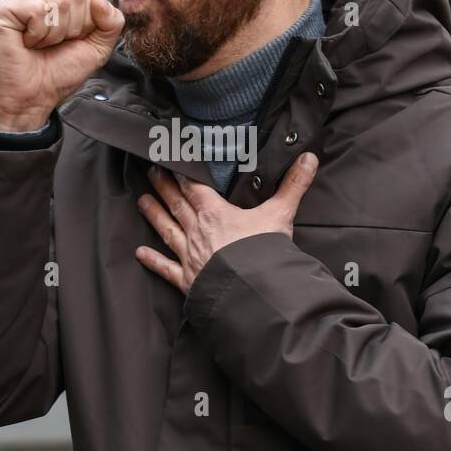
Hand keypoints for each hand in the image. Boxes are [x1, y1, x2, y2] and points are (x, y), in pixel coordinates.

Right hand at [0, 0, 123, 130]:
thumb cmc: (58, 74)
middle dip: (73, 28)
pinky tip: (26, 43)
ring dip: (55, 34)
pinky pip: (38, 10)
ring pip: (59, 2)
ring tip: (39, 46)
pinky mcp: (4, 8)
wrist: (31, 100)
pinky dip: (38, 34)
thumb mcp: (97, 48)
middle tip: (53, 45)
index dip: (87, 23)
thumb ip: (112, 22)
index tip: (71, 41)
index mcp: (59, 0)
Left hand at [134, 153, 318, 294]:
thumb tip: (309, 158)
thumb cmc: (265, 252)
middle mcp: (197, 232)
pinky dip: (153, 260)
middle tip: (150, 172)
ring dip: (154, 214)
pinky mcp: (188, 280)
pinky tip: (140, 253)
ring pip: (167, 229)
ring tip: (141, 201)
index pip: (194, 187)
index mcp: (215, 214)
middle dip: (164, 187)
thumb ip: (293, 185)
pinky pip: (166, 268)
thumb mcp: (281, 214)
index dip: (182, 173)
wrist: (253, 291)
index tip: (170, 160)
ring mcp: (190, 256)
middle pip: (177, 204)